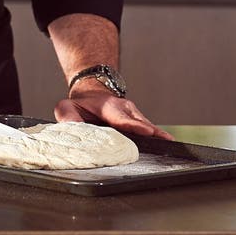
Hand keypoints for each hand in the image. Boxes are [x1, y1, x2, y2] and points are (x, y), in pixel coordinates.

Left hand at [54, 84, 173, 139]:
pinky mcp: (138, 120)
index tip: (145, 130)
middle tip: (160, 138)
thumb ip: (68, 117)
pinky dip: (157, 135)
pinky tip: (168, 141)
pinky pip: (149, 128)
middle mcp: (124, 108)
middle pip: (138, 121)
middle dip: (148, 130)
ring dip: (156, 133)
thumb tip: (72, 129)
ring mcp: (133, 113)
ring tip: (169, 141)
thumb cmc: (80, 104)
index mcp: (107, 106)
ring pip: (146, 124)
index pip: (120, 117)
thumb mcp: (67, 108)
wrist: (92, 93)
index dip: (133, 125)